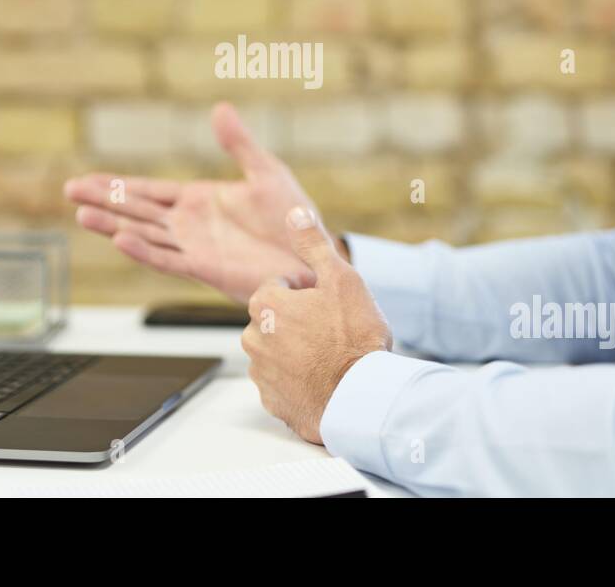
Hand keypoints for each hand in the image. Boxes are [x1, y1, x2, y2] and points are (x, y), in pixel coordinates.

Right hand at [64, 103, 333, 302]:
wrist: (314, 254)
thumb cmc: (294, 218)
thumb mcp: (266, 171)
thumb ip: (239, 143)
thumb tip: (220, 108)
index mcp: (199, 200)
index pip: (149, 191)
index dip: (117, 185)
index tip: (87, 181)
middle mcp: (190, 224)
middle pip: (137, 210)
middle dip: (103, 201)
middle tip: (69, 192)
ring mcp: (195, 247)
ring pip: (145, 234)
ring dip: (114, 226)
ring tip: (82, 217)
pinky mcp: (206, 267)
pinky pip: (169, 258)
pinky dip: (144, 250)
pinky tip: (121, 239)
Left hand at [242, 207, 391, 444]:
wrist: (361, 397)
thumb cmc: (353, 337)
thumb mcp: (340, 278)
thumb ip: (313, 244)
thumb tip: (295, 213)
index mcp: (265, 304)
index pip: (279, 286)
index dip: (307, 290)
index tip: (328, 302)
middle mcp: (254, 338)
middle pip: (275, 319)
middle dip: (298, 320)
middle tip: (332, 329)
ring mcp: (261, 373)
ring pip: (276, 351)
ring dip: (296, 350)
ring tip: (330, 355)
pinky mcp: (272, 401)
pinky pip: (282, 382)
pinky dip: (297, 380)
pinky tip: (322, 378)